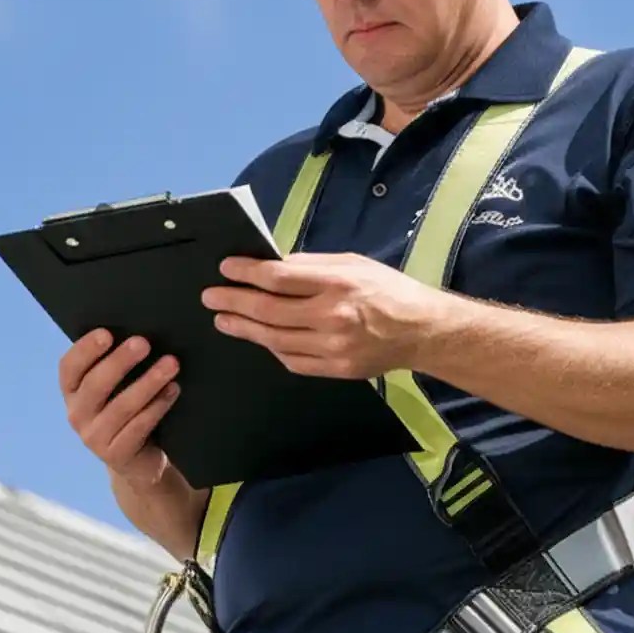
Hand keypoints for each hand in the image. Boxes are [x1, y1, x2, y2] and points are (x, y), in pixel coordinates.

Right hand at [58, 329, 180, 486]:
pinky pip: (138, 427)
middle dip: (120, 362)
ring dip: (148, 382)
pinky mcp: (116, 455)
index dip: (85, 350)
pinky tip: (173, 390)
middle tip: (143, 343)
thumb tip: (139, 331)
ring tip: (171, 364)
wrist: (138, 460)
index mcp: (72, 391)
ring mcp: (94, 438)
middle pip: (95, 385)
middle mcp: (77, 414)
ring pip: (121, 407)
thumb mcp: (115, 388)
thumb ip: (116, 365)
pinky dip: (157, 406)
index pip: (69, 368)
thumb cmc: (127, 410)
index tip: (106, 333)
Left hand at [201, 252, 444, 378]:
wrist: (422, 331)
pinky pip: (292, 360)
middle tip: (210, 297)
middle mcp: (333, 316)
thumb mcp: (353, 263)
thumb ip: (311, 265)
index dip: (247, 273)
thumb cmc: (388, 290)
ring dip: (244, 328)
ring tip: (223, 319)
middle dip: (234, 301)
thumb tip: (271, 265)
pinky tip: (258, 337)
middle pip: (269, 310)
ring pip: (275, 339)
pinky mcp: (336, 369)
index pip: (279, 278)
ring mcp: (333, 347)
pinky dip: (271, 348)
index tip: (225, 269)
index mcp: (338, 283)